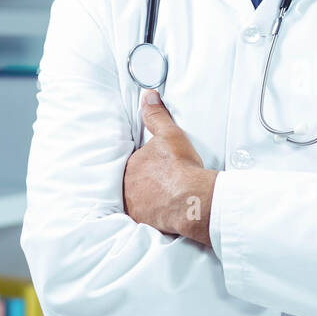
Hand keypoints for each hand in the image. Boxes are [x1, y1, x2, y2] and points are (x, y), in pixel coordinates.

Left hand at [123, 91, 217, 246]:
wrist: (190, 197)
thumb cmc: (181, 166)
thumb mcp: (170, 134)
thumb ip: (156, 115)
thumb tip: (148, 96)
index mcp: (131, 163)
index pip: (135, 163)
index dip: (147, 166)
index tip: (159, 170)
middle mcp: (126, 184)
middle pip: (133, 182)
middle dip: (143, 183)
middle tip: (161, 184)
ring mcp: (132, 203)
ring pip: (135, 199)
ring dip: (145, 199)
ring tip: (161, 200)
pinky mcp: (140, 219)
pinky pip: (141, 216)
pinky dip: (149, 215)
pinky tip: (160, 214)